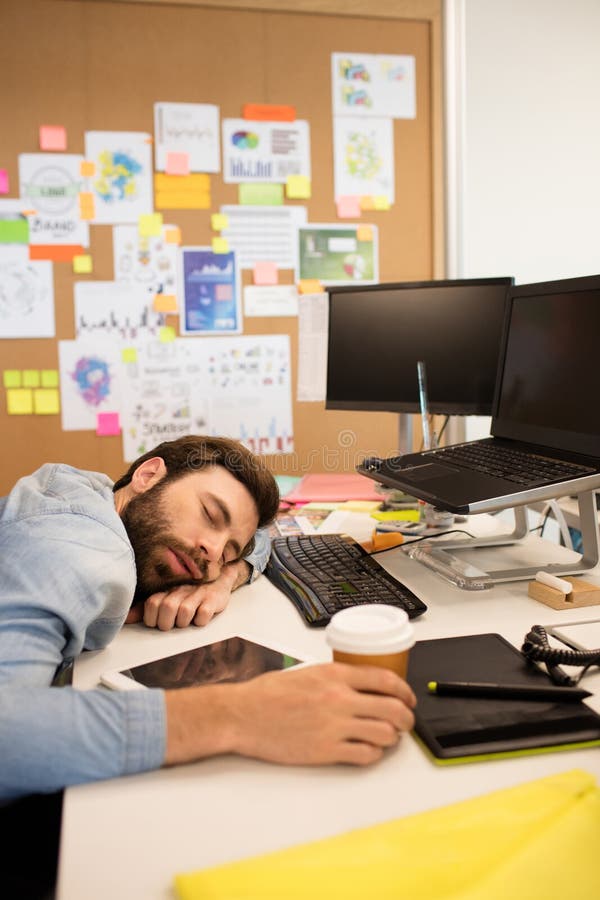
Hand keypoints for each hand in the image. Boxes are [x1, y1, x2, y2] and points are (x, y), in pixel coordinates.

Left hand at [127, 560, 250, 629]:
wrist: (219, 576)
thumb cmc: (189, 590)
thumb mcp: (167, 596)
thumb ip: (144, 608)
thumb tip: (125, 619)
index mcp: (167, 587)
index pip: (151, 604)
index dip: (152, 618)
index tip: (157, 622)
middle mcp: (181, 588)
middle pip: (167, 608)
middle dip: (167, 623)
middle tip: (172, 624)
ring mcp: (198, 592)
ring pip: (185, 611)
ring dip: (184, 622)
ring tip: (186, 620)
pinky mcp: (214, 598)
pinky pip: (204, 613)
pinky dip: (201, 620)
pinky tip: (200, 617)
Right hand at [164, 663, 416, 767]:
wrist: (243, 715)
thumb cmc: (268, 694)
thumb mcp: (307, 673)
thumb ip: (336, 679)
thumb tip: (361, 687)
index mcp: (334, 674)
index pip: (385, 679)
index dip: (405, 690)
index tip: (409, 698)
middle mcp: (339, 698)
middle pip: (393, 708)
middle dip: (407, 718)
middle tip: (406, 722)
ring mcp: (334, 726)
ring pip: (385, 734)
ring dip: (391, 737)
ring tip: (387, 737)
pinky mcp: (326, 751)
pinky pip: (366, 755)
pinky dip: (373, 754)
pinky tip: (368, 751)